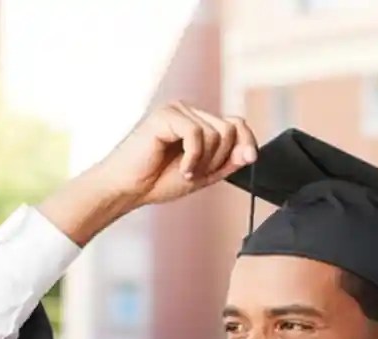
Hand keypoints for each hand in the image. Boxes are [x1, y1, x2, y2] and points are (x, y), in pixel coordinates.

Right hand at [97, 101, 258, 206]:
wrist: (128, 188)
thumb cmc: (158, 180)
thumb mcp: (204, 174)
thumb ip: (227, 162)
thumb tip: (250, 152)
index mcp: (199, 122)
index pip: (236, 122)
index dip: (247, 141)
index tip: (250, 159)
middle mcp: (189, 111)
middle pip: (229, 129)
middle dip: (218, 159)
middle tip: (195, 173)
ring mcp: (177, 111)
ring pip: (215, 133)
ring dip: (204, 161)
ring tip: (185, 172)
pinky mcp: (166, 116)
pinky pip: (197, 134)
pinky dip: (193, 158)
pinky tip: (182, 170)